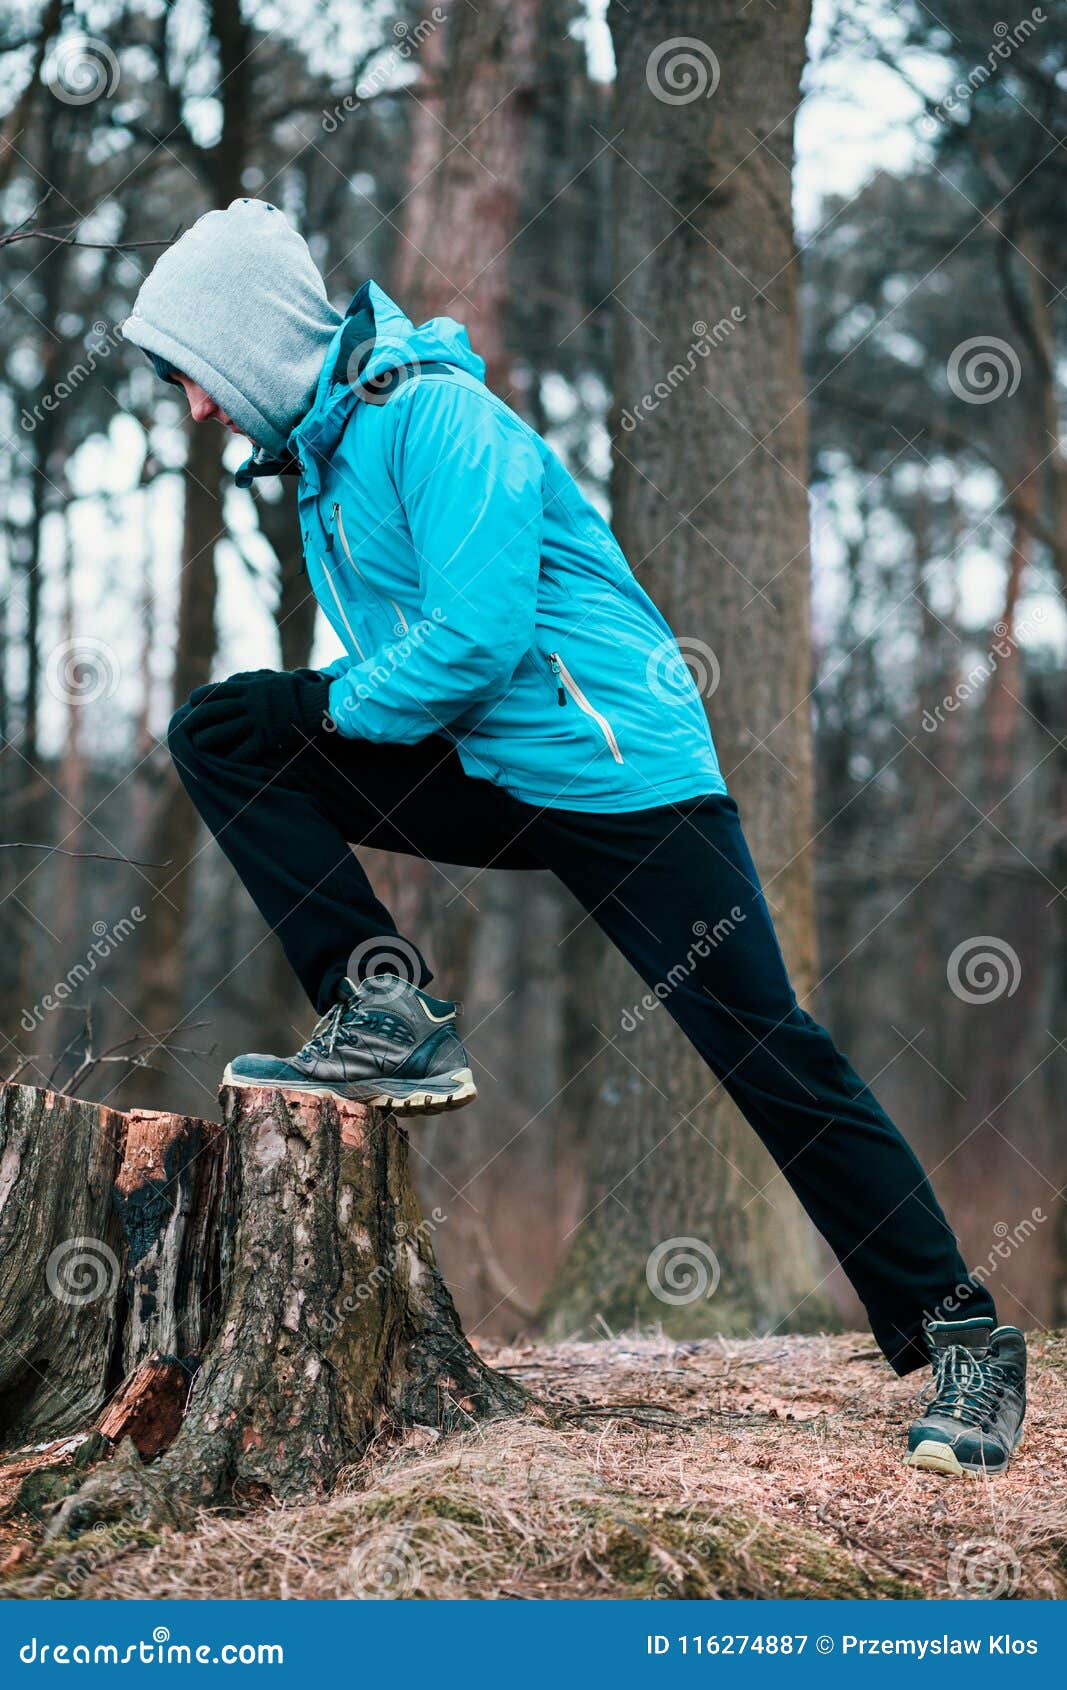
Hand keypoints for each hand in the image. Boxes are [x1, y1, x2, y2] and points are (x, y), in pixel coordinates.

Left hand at [183, 669, 333, 760]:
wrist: (321, 702)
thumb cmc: (303, 691)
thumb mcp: (277, 679)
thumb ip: (259, 680)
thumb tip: (245, 679)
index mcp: (253, 686)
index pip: (221, 690)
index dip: (204, 696)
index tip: (191, 701)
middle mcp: (251, 701)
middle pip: (217, 709)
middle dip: (199, 717)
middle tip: (184, 725)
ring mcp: (259, 719)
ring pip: (226, 729)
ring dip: (210, 738)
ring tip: (196, 746)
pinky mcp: (268, 735)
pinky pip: (246, 748)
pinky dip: (234, 756)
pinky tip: (225, 762)